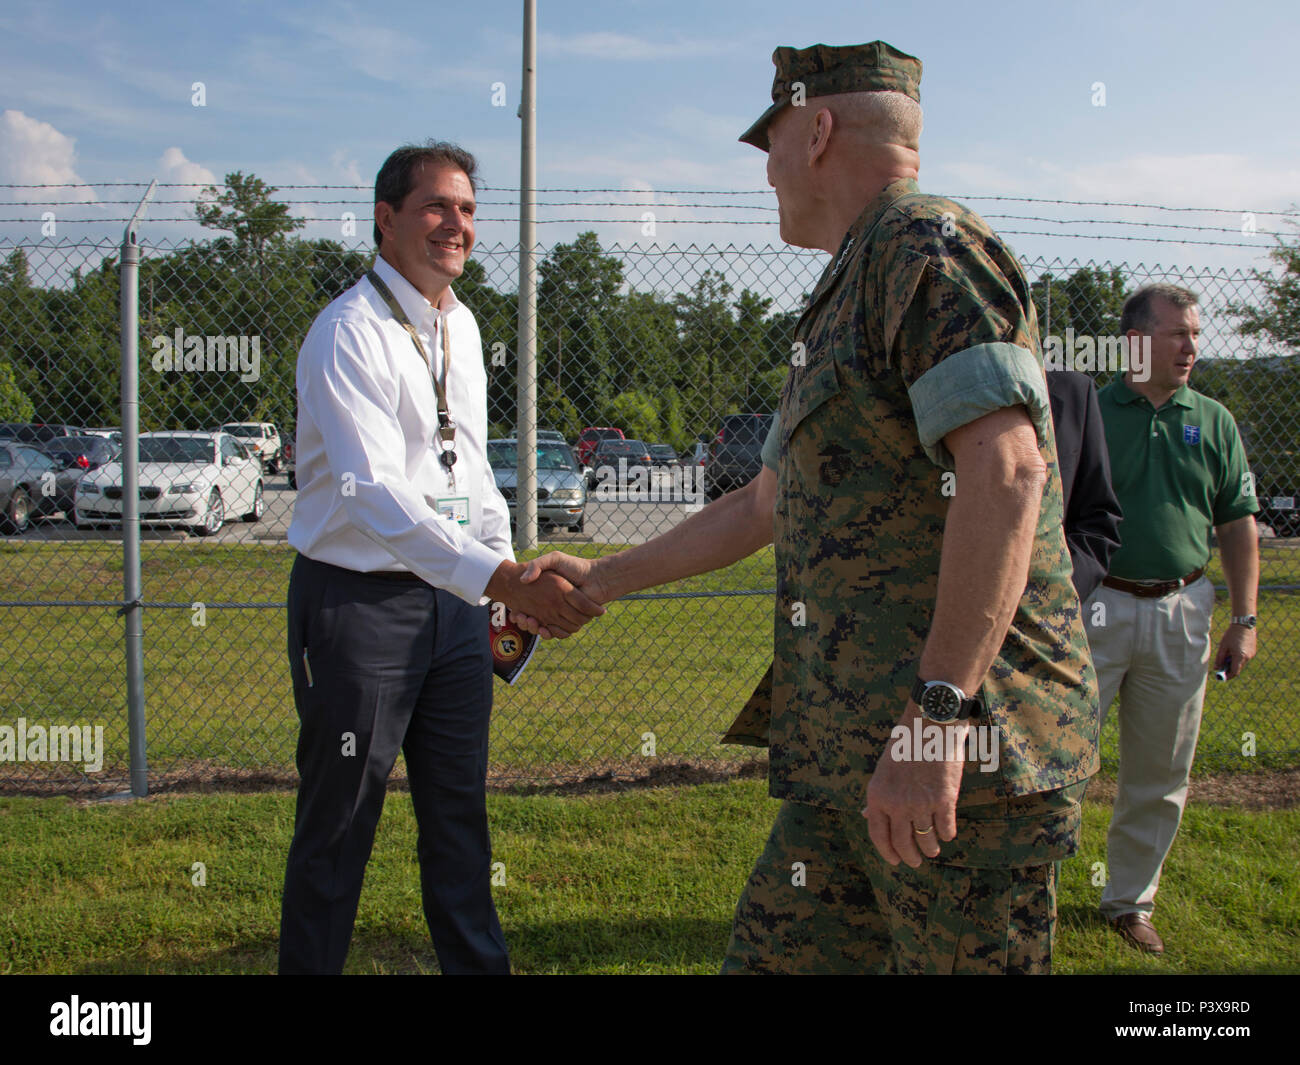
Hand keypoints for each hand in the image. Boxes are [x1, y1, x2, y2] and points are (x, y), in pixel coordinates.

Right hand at [485, 560, 603, 639]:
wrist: (597, 577)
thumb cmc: (575, 566)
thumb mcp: (554, 559)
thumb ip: (538, 564)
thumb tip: (524, 579)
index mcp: (548, 593)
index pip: (526, 606)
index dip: (518, 611)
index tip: (513, 610)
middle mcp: (553, 605)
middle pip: (532, 620)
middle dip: (524, 621)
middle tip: (518, 617)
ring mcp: (561, 614)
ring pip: (542, 628)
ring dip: (533, 628)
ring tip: (528, 621)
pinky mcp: (570, 622)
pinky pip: (557, 633)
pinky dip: (548, 633)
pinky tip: (542, 628)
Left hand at [863, 705, 966, 867]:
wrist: (931, 723)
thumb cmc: (906, 743)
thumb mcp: (883, 769)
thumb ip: (878, 796)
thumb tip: (866, 815)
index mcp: (877, 795)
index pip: (878, 835)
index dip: (886, 852)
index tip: (895, 860)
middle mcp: (897, 803)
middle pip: (902, 844)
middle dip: (909, 857)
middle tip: (915, 862)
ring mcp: (921, 803)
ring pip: (926, 840)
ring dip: (930, 849)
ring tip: (932, 850)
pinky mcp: (945, 801)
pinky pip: (946, 829)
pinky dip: (947, 834)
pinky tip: (946, 832)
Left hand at [1214, 623, 1256, 678]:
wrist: (1244, 624)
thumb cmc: (1232, 634)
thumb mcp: (1223, 646)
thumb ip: (1219, 658)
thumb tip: (1216, 668)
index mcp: (1240, 657)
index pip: (1234, 672)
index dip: (1227, 676)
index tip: (1221, 676)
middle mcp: (1248, 657)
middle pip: (1238, 668)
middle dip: (1229, 669)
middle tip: (1221, 667)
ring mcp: (1252, 654)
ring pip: (1241, 663)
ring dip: (1234, 663)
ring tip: (1226, 655)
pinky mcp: (1253, 651)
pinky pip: (1245, 658)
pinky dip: (1238, 658)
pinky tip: (1233, 651)